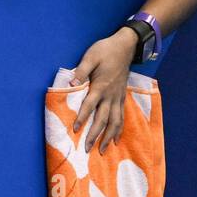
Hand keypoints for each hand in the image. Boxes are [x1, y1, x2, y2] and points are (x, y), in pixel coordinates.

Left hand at [70, 27, 136, 152]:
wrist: (126, 46)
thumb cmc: (105, 50)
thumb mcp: (91, 57)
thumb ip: (81, 71)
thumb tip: (71, 84)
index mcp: (101, 86)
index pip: (89, 105)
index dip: (82, 118)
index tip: (75, 130)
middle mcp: (110, 95)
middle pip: (103, 119)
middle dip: (95, 135)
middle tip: (87, 149)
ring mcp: (118, 98)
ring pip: (115, 122)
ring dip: (108, 137)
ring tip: (102, 150)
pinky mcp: (122, 98)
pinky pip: (122, 117)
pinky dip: (119, 130)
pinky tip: (116, 140)